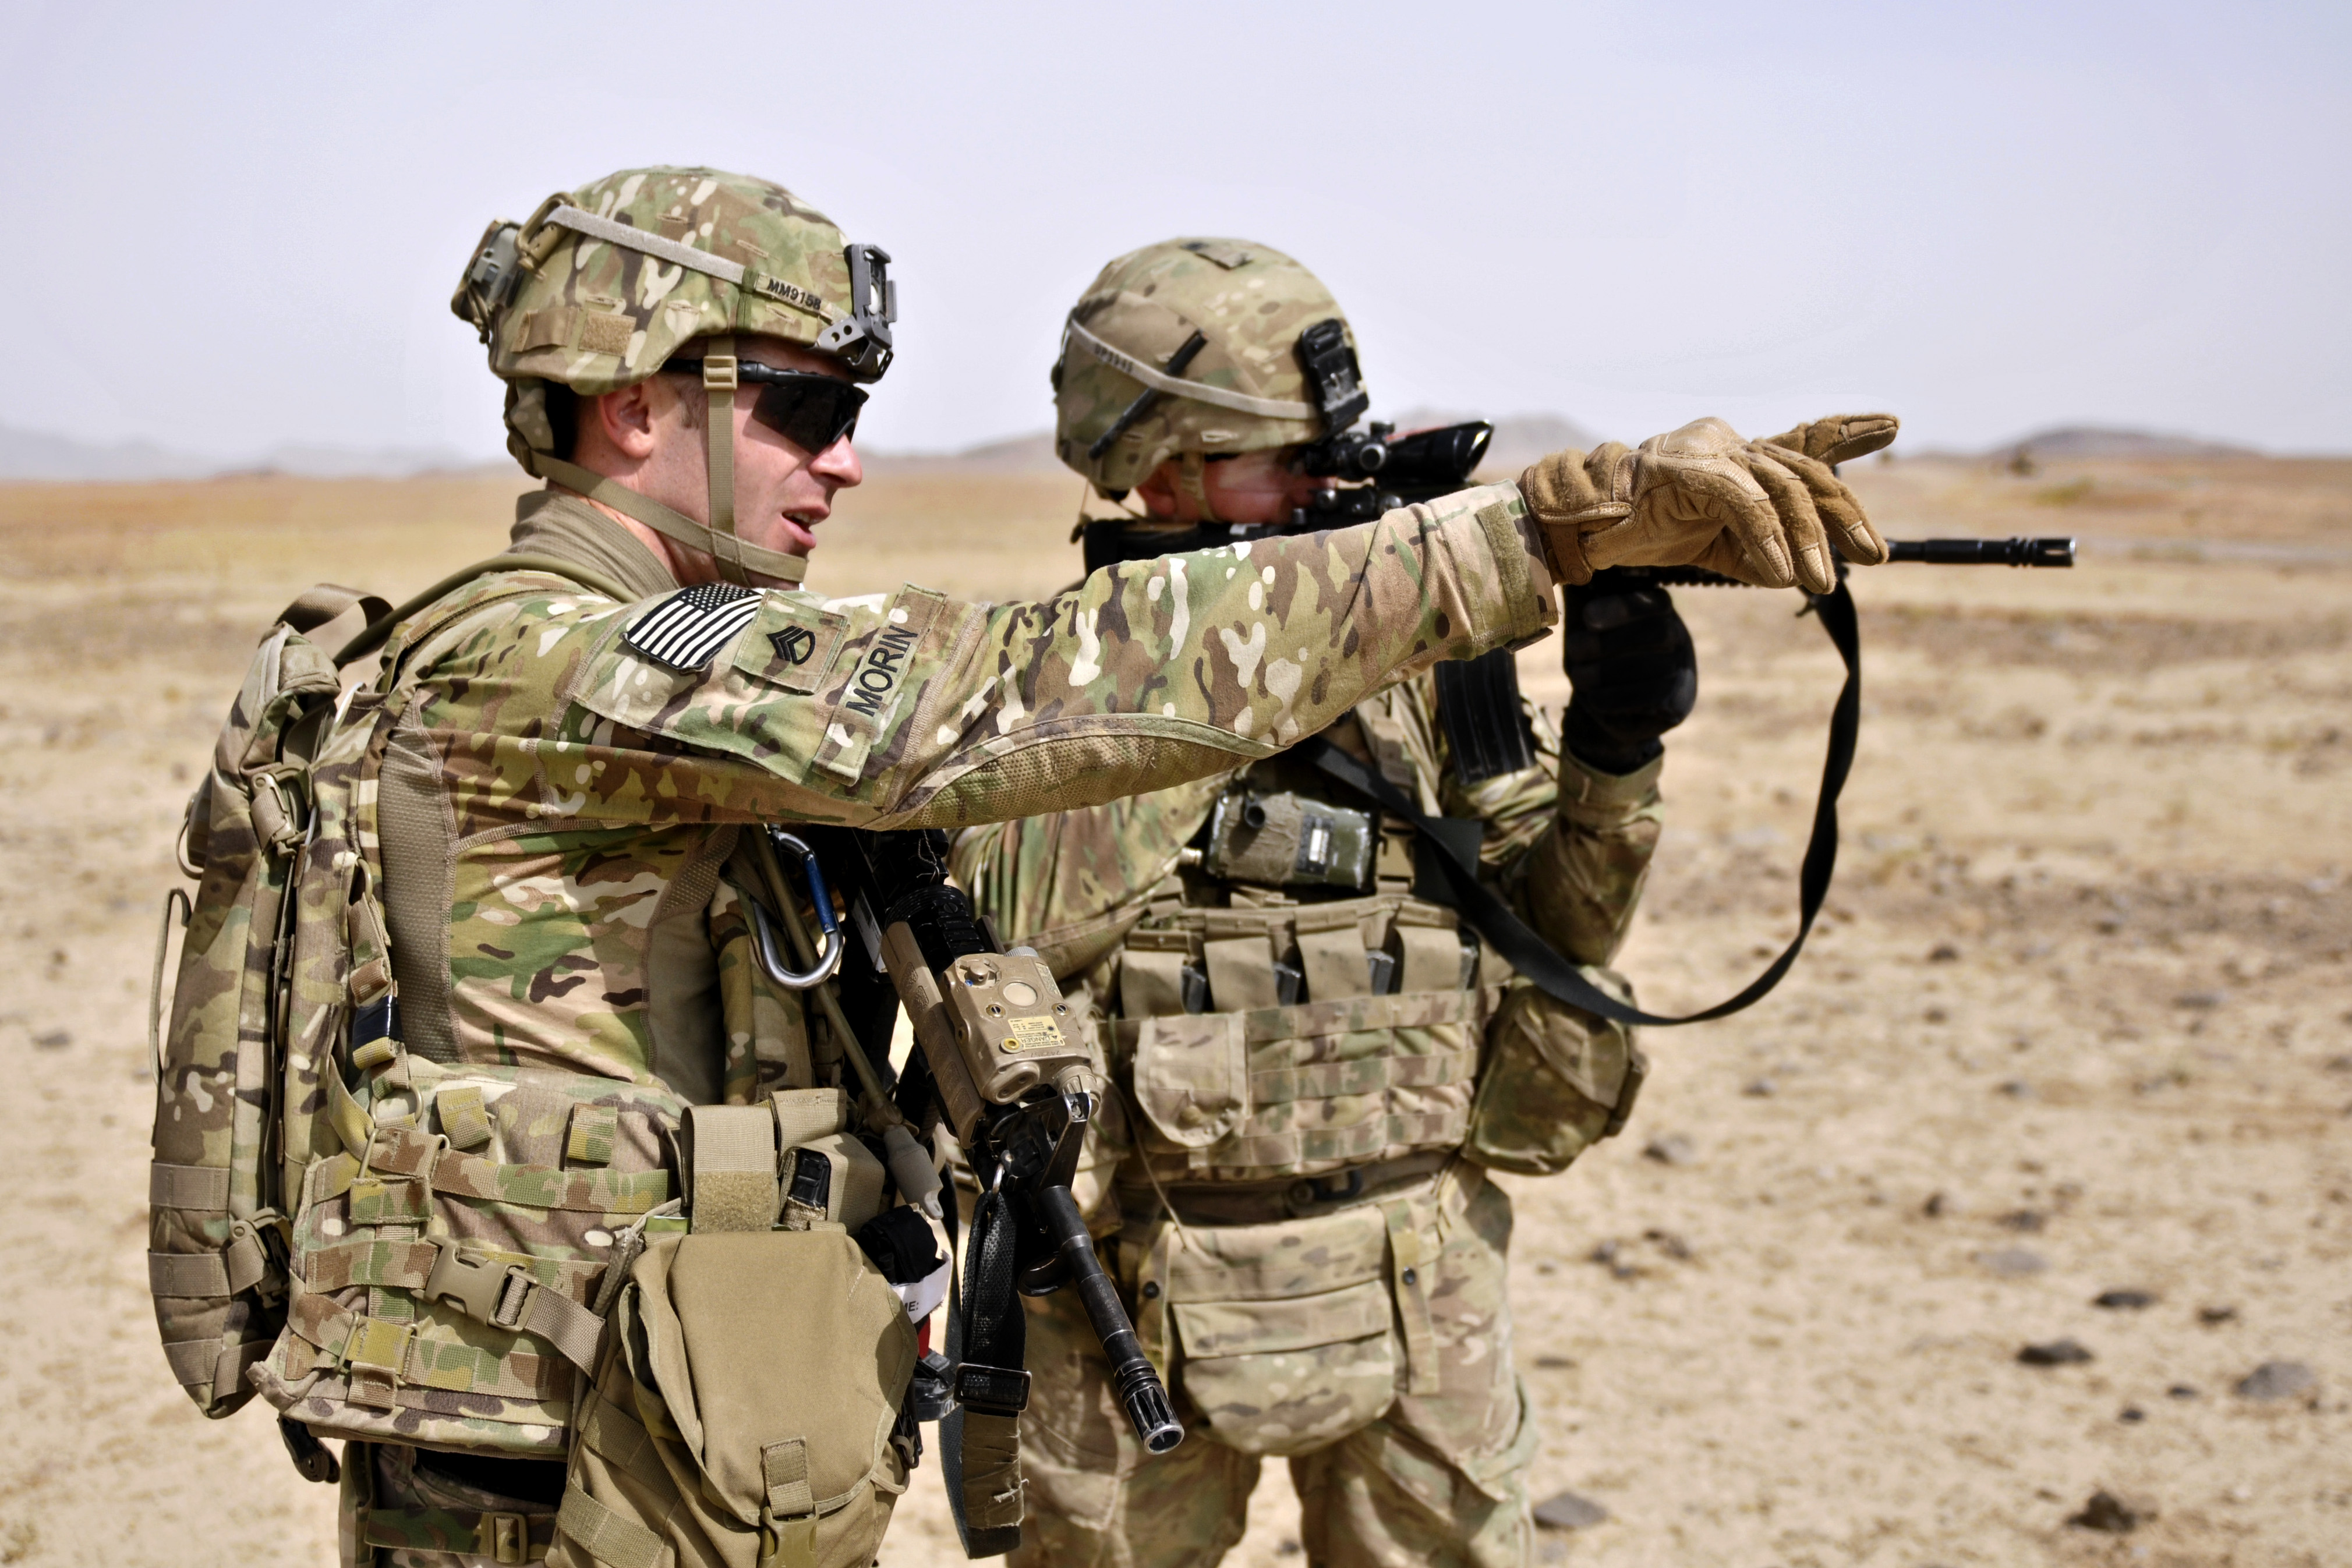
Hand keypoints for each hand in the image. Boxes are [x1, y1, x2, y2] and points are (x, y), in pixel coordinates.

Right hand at [1521, 413, 1897, 592]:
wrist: (1583, 528)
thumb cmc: (1644, 533)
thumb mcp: (1717, 546)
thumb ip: (1760, 556)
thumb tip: (1800, 576)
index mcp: (1737, 455)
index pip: (1801, 440)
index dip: (1845, 433)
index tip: (1891, 426)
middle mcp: (1729, 442)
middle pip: (1804, 471)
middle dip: (1845, 514)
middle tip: (1875, 554)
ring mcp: (1710, 449)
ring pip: (1782, 486)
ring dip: (1809, 540)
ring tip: (1825, 580)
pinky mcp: (1690, 468)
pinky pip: (1745, 502)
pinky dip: (1767, 540)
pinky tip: (1779, 573)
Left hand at [1561, 574, 1696, 774]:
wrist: (1614, 707)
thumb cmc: (1596, 652)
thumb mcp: (1585, 621)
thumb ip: (1579, 595)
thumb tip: (1554, 561)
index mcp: (1658, 607)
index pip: (1651, 602)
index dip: (1621, 609)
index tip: (1587, 618)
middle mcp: (1677, 635)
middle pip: (1654, 634)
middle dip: (1606, 644)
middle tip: (1573, 651)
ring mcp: (1681, 669)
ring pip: (1651, 669)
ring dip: (1605, 674)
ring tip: (1579, 676)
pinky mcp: (1678, 702)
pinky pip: (1650, 699)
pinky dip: (1614, 698)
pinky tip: (1593, 697)